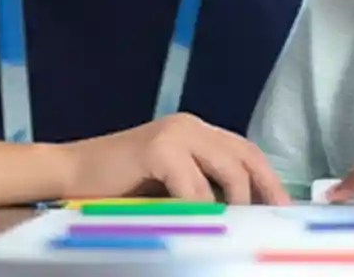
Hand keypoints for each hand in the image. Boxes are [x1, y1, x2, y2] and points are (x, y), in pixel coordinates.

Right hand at [58, 113, 289, 204]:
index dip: (269, 180)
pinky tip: (202, 225)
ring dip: (237, 202)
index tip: (284, 210)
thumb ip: (202, 188)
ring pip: (227, 168)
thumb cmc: (118, 188)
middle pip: (245, 155)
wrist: (68, 174)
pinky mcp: (157, 147)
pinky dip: (201, 208)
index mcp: (196, 132)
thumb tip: (242, 213)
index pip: (245, 152)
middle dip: (266, 189)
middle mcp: (190, 126)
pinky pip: (193, 185)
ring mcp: (175, 133)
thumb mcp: (169, 185)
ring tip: (239, 227)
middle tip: (277, 219)